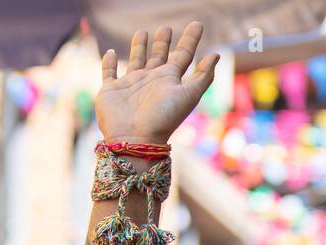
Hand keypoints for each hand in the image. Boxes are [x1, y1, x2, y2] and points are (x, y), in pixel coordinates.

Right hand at [95, 23, 218, 144]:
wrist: (135, 139)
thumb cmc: (163, 117)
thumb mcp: (188, 96)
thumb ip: (202, 76)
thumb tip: (217, 55)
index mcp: (169, 80)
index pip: (183, 55)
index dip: (190, 40)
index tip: (197, 24)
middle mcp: (151, 81)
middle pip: (159, 57)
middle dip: (163, 43)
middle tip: (166, 28)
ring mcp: (131, 85)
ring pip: (136, 60)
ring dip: (139, 48)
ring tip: (142, 32)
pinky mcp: (111, 90)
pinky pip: (108, 72)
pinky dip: (108, 63)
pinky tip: (111, 53)